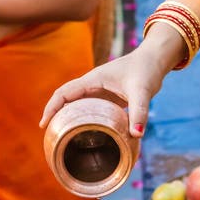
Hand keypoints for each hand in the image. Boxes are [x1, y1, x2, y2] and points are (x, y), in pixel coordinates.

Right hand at [40, 42, 169, 137]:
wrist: (155, 60)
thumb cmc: (147, 70)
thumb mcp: (143, 91)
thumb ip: (139, 112)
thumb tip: (136, 135)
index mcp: (92, 80)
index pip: (63, 93)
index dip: (51, 108)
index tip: (44, 125)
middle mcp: (92, 86)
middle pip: (65, 100)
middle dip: (55, 116)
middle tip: (50, 137)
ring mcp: (99, 92)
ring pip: (76, 106)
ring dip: (67, 119)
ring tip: (62, 139)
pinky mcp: (107, 99)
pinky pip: (89, 111)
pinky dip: (83, 121)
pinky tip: (84, 135)